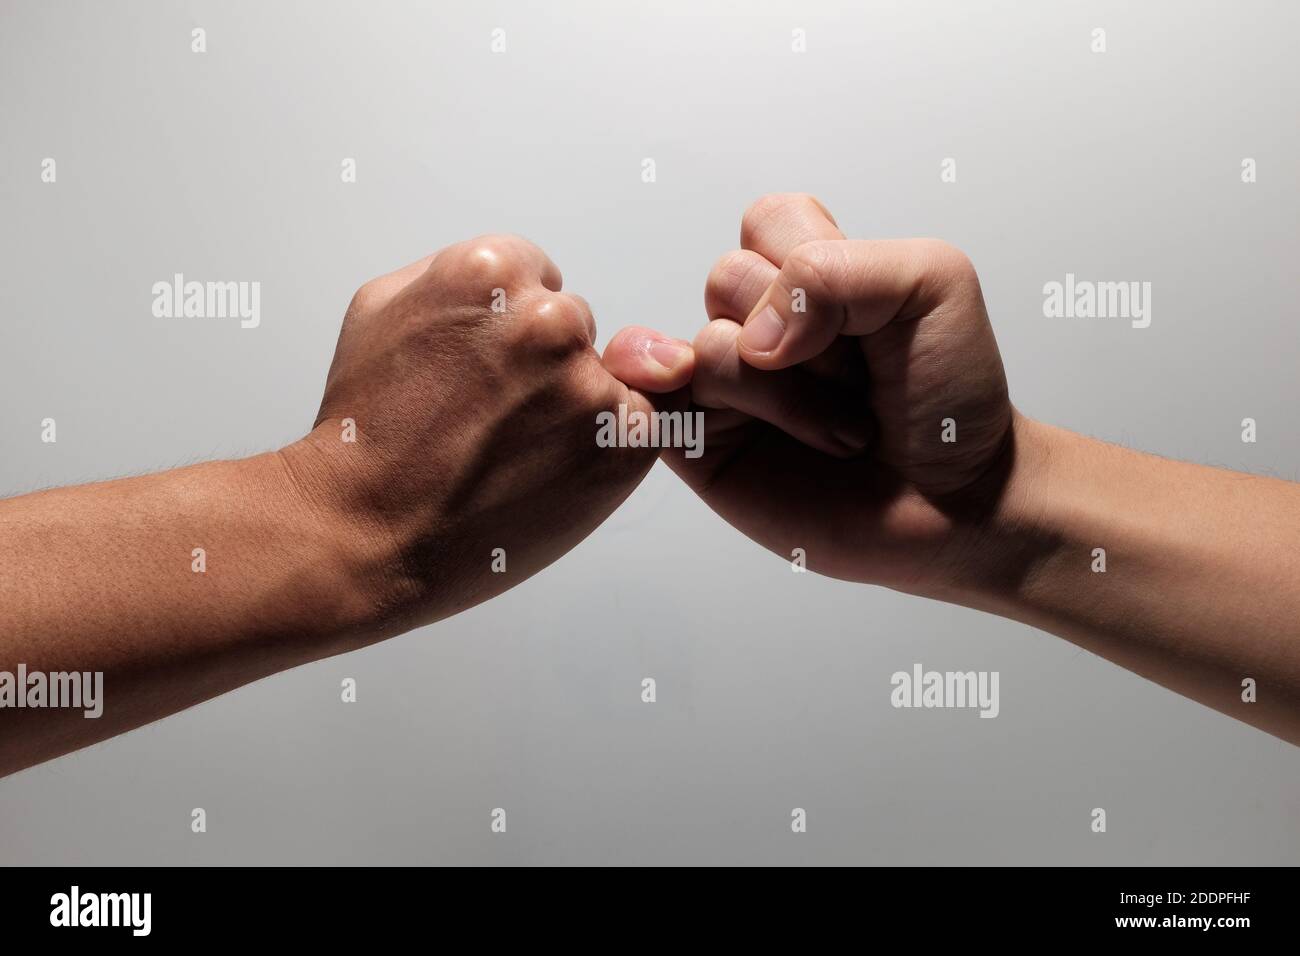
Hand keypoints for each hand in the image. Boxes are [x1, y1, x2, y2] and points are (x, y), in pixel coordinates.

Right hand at [279, 234, 693, 630]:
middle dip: (544, 366)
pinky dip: (611, 448)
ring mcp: (586, 380)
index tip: (484, 372)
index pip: (539, 277)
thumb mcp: (379, 310)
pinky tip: (554, 470)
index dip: (511, 331)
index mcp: (489, 271)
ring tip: (511, 454)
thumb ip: (449, 274)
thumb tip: (507, 277)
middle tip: (492, 420)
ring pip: (607, 378)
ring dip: (575, 408)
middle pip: (573, 327)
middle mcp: (545, 318)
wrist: (365, 531)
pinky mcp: (620, 441)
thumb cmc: (365, 434)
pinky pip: (644, 426)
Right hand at [665, 194, 1015, 594]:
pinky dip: (668, 400)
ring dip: (784, 396)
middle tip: (859, 386)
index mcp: (808, 277)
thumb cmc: (950, 396)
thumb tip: (751, 337)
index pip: (767, 222)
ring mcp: (727, 385)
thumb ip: (838, 268)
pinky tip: (730, 423)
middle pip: (726, 280)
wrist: (958, 503)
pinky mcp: (701, 445)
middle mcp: (759, 324)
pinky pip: (651, 405)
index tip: (869, 321)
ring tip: (840, 435)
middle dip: (808, 338)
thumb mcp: (932, 284)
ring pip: (702, 349)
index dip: (812, 268)